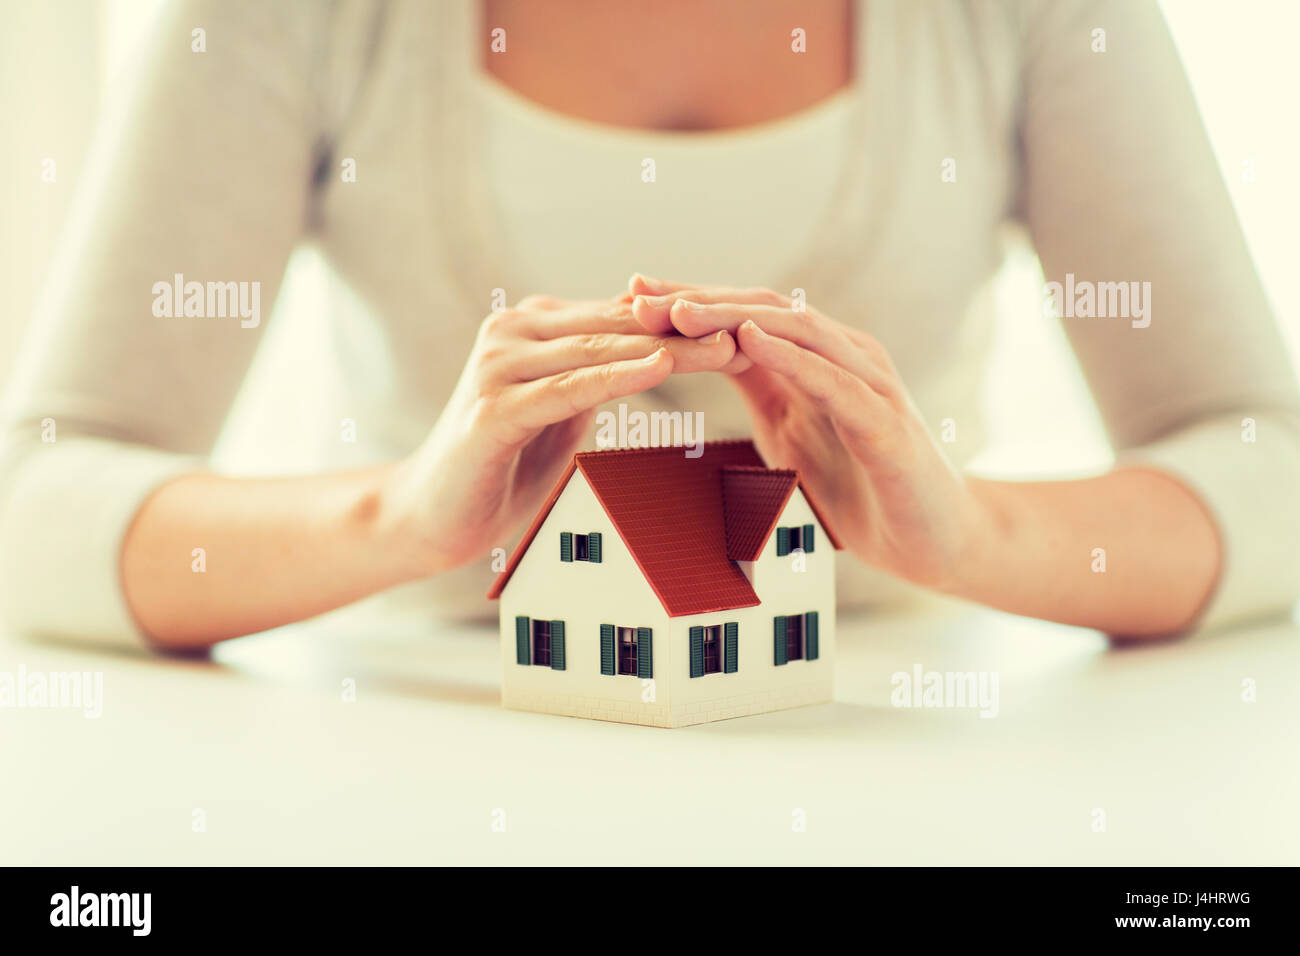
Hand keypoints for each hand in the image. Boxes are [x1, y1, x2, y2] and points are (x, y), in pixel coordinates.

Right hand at [382, 293, 735, 575]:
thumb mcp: (560, 410)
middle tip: (751, 332)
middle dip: (688, 329)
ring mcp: (497, 368)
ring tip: (726, 348)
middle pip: (618, 325)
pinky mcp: (492, 410)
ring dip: (669, 349)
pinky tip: (659, 369)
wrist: (429, 516)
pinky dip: (616, 378)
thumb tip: (657, 351)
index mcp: (532, 328)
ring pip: (599, 350)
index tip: (743, 325)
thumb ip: (594, 374)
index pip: (623, 316)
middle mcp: (511, 333)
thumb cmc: (503, 466)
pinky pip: (567, 390)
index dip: (684, 320)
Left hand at [628, 275, 989, 590]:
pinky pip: (833, 380)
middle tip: (636, 297)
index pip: (744, 316)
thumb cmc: (860, 483)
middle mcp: (844, 356)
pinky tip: (750, 340)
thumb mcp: (790, 428)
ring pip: (796, 333)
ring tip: (678, 310)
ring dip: (733, 318)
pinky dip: (790, 356)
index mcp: (816, 358)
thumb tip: (699, 356)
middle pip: (763, 311)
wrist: (932, 540)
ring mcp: (869, 384)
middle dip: (697, 302)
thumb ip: (757, 386)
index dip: (689, 302)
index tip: (631, 294)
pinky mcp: (885, 422)